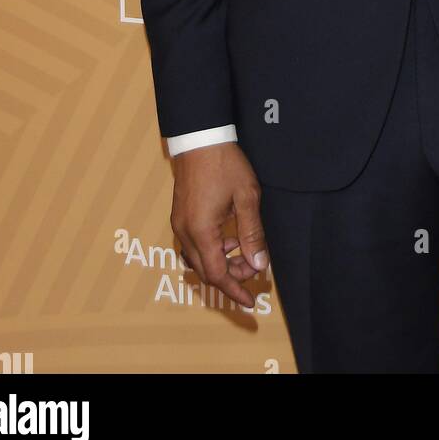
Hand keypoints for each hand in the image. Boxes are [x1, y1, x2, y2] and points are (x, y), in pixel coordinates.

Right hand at [170, 142, 267, 308]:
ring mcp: (179, 224)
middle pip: (206, 270)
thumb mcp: (247, 197)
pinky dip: (211, 249)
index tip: (250, 301)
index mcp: (201, 231)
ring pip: (198, 259)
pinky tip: (228, 236)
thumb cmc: (224, 164)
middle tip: (254, 269)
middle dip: (231, 277)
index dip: (234, 290)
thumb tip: (258, 265)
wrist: (200, 138)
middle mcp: (185, 232)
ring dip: (221, 262)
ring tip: (243, 249)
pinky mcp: (180, 216)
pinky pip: (193, 244)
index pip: (217, 274)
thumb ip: (252, 234)